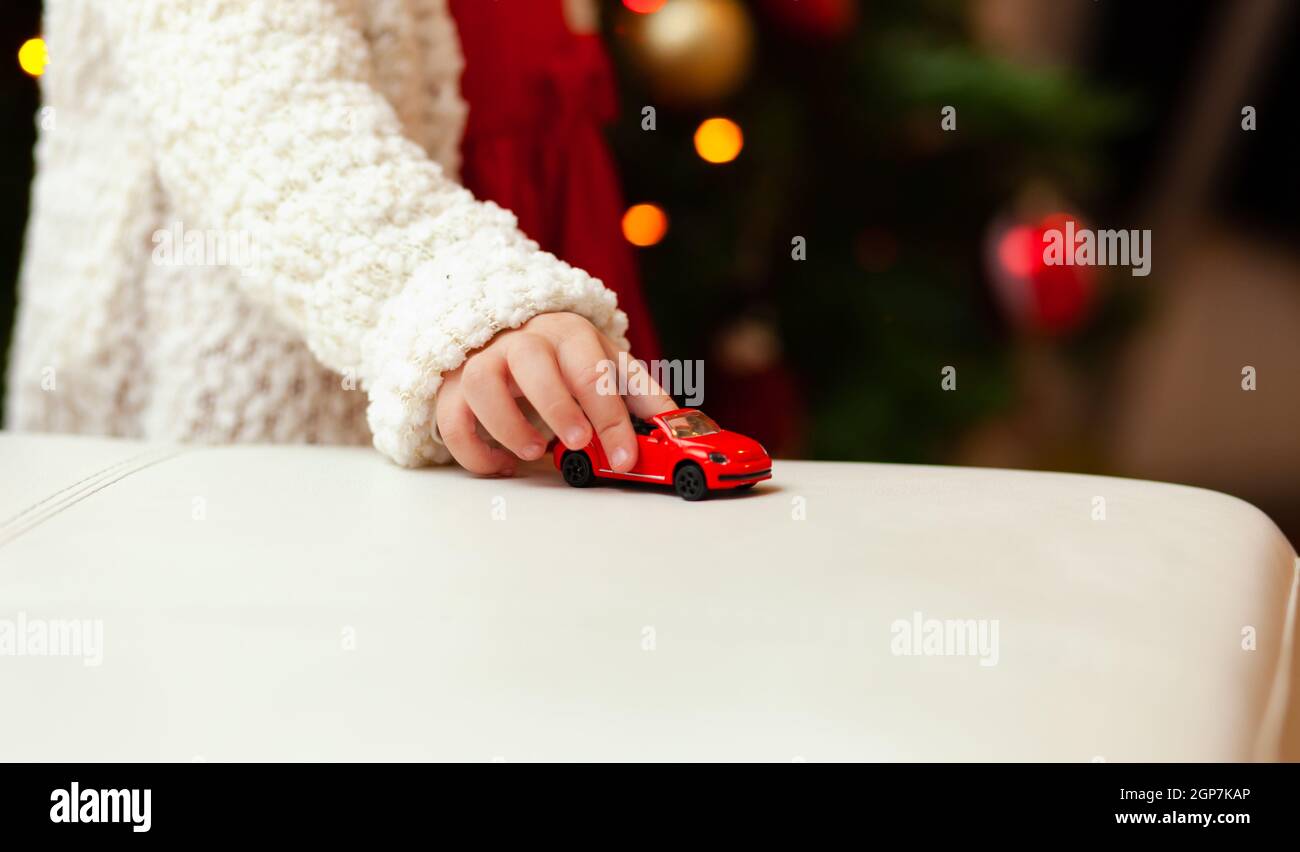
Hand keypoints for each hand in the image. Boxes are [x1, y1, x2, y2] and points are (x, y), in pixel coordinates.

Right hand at [435, 312, 674, 475]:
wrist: (503, 330)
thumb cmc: (563, 357)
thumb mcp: (604, 363)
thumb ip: (638, 392)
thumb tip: (678, 422)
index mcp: (566, 333)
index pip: (589, 366)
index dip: (610, 413)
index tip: (624, 456)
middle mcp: (520, 340)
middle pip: (531, 360)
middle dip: (555, 405)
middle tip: (577, 443)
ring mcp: (480, 360)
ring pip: (480, 383)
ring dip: (507, 423)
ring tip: (535, 452)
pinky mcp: (451, 387)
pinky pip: (451, 417)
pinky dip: (474, 450)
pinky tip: (503, 464)